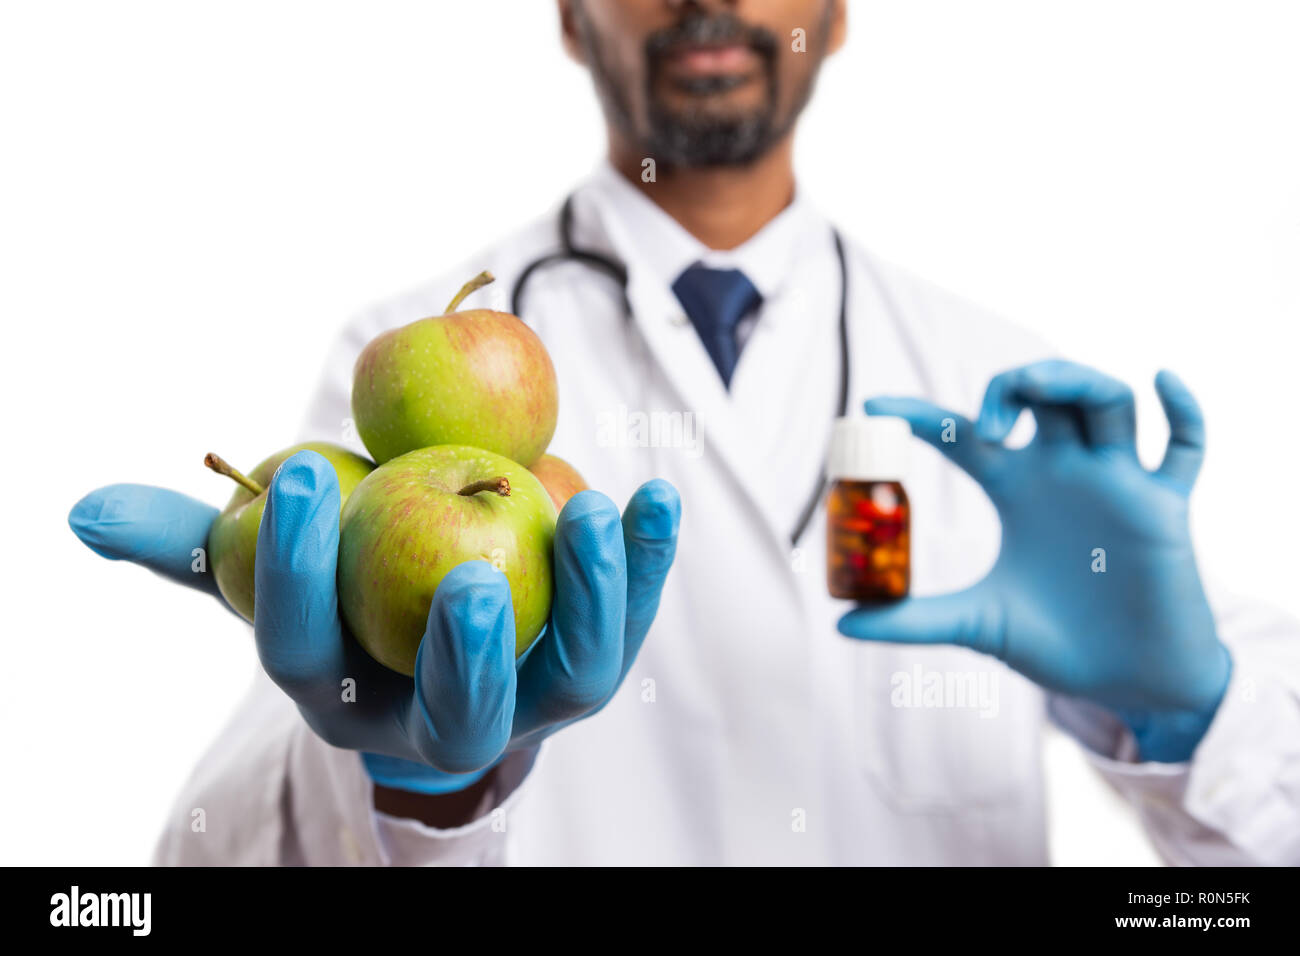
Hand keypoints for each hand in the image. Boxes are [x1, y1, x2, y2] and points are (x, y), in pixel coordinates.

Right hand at [70, 451, 680, 792]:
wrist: (448, 644)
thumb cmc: (347, 600)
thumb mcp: (269, 573)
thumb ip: (199, 544)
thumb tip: (88, 513)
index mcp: (349, 693)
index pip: (309, 649)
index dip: (295, 570)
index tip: (303, 468)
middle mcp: (444, 718)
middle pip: (457, 710)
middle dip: (461, 653)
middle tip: (464, 576)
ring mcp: (533, 700)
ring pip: (570, 675)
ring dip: (587, 597)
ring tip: (591, 510)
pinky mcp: (595, 662)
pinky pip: (630, 620)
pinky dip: (647, 561)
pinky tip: (656, 495)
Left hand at [845, 360, 1230, 761]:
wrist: (1129, 686)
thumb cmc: (1057, 647)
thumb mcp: (977, 625)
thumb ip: (913, 620)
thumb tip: (842, 623)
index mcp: (1015, 489)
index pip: (962, 433)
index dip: (919, 414)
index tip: (873, 406)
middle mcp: (1064, 474)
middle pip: (1045, 394)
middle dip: (1016, 386)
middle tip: (990, 423)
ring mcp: (1117, 484)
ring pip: (1108, 402)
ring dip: (1077, 382)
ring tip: (1038, 394)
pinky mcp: (1166, 507)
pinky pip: (1186, 445)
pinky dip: (1183, 408)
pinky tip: (1162, 379)